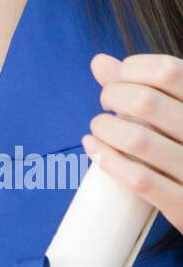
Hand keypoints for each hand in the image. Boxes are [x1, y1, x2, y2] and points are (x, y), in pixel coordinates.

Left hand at [83, 53, 182, 235]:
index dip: (132, 69)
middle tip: (107, 103)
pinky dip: (107, 159)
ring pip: (137, 140)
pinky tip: (93, 147)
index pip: (167, 70)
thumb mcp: (176, 111)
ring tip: (98, 127)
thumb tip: (99, 62)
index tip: (120, 79)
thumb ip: (142, 86)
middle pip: (146, 101)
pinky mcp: (182, 204)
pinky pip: (139, 179)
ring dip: (105, 128)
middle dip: (113, 96)